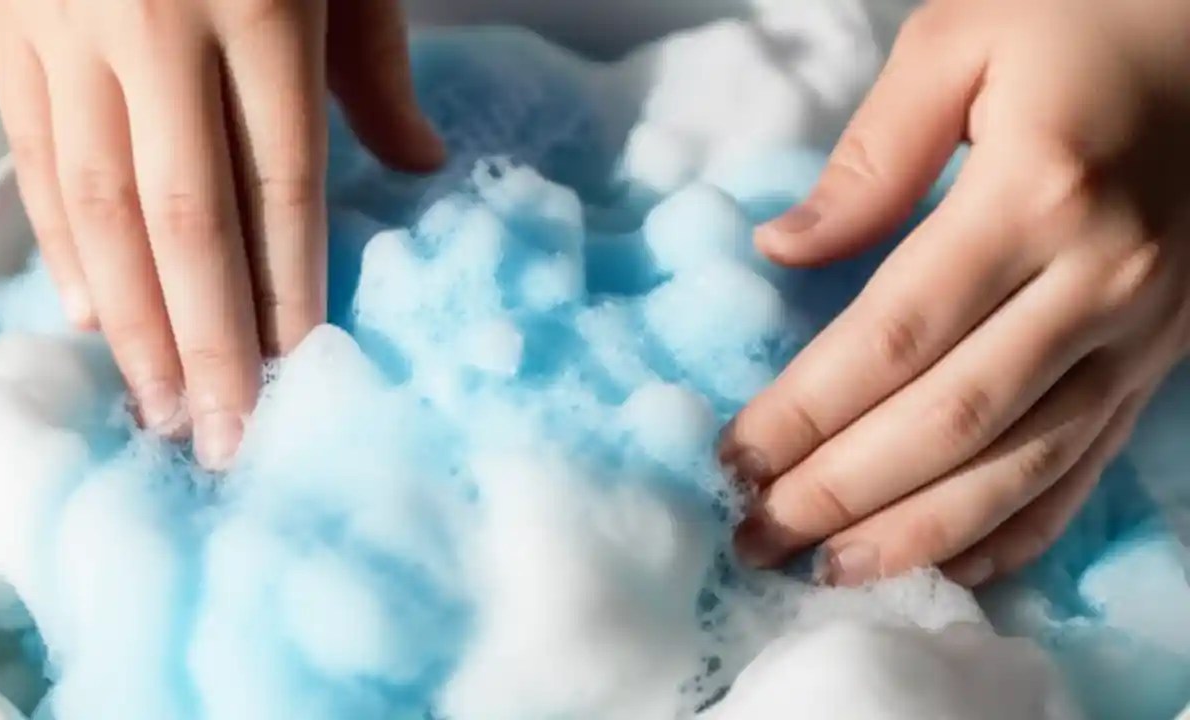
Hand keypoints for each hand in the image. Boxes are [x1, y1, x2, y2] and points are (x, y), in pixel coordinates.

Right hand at [0, 0, 443, 468]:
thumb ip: (374, 63)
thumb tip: (421, 170)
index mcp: (260, 5)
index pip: (281, 186)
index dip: (287, 291)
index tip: (294, 375)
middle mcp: (155, 24)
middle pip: (185, 219)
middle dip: (207, 341)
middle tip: (224, 438)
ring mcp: (69, 25)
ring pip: (97, 203)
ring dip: (132, 318)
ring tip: (160, 404)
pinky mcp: (8, 22)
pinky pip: (32, 155)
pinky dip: (61, 242)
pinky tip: (90, 312)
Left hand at [722, 0, 1189, 586]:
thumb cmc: (1088, 16)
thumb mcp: (961, 40)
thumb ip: (868, 158)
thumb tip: (781, 252)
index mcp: (1036, 194)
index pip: (891, 339)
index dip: (804, 414)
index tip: (732, 459)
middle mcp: (1100, 280)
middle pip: (949, 423)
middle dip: (841, 495)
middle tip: (757, 536)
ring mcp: (1144, 332)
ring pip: (1021, 468)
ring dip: (919, 536)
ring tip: (830, 575)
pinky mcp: (1165, 359)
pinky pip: (1087, 467)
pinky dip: (1017, 529)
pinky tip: (951, 566)